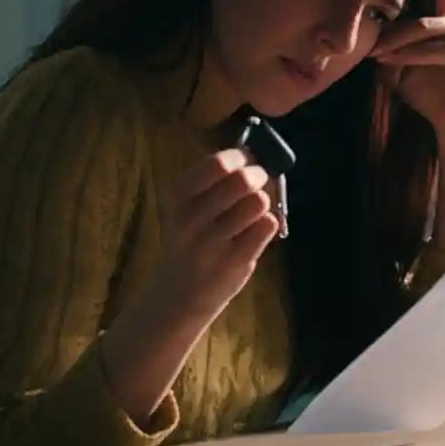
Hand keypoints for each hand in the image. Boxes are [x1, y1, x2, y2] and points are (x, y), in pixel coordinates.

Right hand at [150, 148, 278, 322]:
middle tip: (258, 182)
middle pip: (242, 180)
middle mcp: (190, 218)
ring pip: (258, 202)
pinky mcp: (235, 261)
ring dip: (262, 202)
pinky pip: (267, 225)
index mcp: (177, 197)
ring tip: (252, 212)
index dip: (241, 157)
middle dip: (259, 175)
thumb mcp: (188, 206)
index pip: (217, 164)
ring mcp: (212, 242)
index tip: (247, 160)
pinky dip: (267, 224)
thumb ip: (217, 180)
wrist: (181, 292)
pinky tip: (255, 232)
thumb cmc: (193, 238)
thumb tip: (257, 153)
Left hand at [369, 0, 444, 135]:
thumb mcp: (399, 63)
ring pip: (422, 27)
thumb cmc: (425, 90)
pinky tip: (386, 59)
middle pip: (419, 9)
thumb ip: (388, 44)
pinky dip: (407, 54)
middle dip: (391, 17)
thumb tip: (361, 29)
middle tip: (363, 22)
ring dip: (395, 40)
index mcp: (442, 16)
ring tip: (374, 51)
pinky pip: (431, 48)